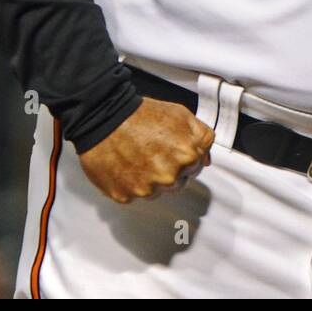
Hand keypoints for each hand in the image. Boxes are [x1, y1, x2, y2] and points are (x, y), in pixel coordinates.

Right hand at [78, 97, 214, 202]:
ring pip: (157, 191)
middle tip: (155, 150)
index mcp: (186, 157)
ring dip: (152, 178)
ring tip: (140, 156)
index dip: (186, 156)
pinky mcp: (125, 195)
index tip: (173, 148)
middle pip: (178, 182)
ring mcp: (146, 189)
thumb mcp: (182, 115)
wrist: (105, 118)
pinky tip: (128, 165)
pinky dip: (133, 182)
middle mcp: (168, 178)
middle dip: (171, 168)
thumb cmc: (142, 115)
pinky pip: (135, 194)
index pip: (196, 167)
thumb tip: (206, 159)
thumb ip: (202, 137)